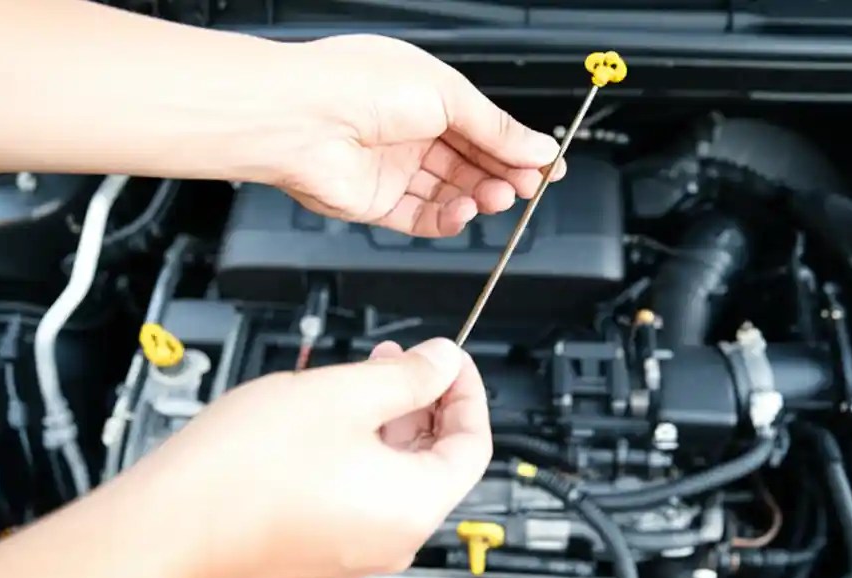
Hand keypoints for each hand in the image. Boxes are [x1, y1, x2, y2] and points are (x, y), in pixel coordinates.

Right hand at [129, 338, 491, 577]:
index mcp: (414, 506)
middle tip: (397, 360)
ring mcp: (354, 554)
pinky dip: (357, 457)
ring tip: (353, 384)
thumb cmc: (242, 471)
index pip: (474, 444)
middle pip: (435, 463)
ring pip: (393, 480)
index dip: (466, 390)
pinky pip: (358, 499)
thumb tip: (443, 363)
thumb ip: (407, 375)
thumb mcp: (342, 394)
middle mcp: (393, 541)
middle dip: (423, 403)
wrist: (168, 529)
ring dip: (386, 426)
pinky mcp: (317, 554)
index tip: (447, 359)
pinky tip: (324, 424)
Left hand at [251, 34, 565, 236]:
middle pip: (469, 162)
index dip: (516, 147)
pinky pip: (422, 217)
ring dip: (480, 197)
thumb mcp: (449, 94)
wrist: (304, 117)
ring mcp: (391, 166)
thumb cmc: (357, 84)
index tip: (547, 165)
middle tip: (530, 186)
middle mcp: (406, 129)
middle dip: (504, 174)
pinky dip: (449, 219)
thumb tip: (538, 146)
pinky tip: (466, 212)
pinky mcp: (377, 202)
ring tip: (500, 197)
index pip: (482, 126)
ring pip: (449, 192)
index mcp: (423, 92)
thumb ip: (496, 128)